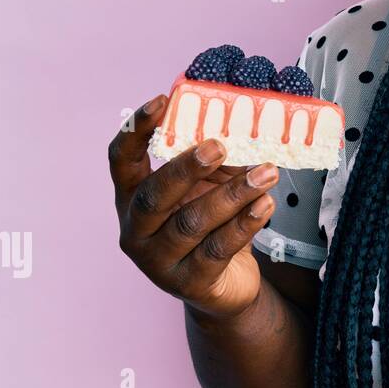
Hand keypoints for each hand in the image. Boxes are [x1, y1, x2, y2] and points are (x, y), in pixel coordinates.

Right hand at [110, 94, 279, 320]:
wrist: (226, 286)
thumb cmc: (212, 226)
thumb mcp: (208, 188)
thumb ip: (216, 161)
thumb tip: (245, 124)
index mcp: (133, 198)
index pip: (122, 161)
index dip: (137, 130)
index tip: (161, 101)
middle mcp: (137, 229)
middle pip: (154, 196)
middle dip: (187, 168)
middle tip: (219, 146)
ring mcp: (158, 261)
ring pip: (192, 223)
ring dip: (233, 194)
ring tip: (266, 174)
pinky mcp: (189, 283)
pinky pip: (217, 249)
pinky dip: (244, 224)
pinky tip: (265, 205)